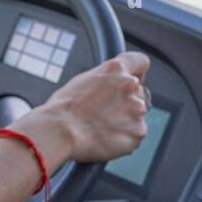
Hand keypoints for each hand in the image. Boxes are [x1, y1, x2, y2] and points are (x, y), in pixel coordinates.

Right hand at [10, 51, 150, 163]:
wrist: (61, 131)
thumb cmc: (63, 108)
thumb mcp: (82, 81)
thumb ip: (104, 81)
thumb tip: (108, 89)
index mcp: (115, 69)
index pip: (140, 62)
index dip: (138, 72)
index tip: (135, 79)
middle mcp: (130, 86)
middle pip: (137, 93)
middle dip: (125, 103)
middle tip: (103, 114)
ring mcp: (137, 110)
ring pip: (135, 116)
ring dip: (123, 122)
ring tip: (99, 128)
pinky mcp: (138, 132)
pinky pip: (133, 136)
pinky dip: (122, 139)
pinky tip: (104, 138)